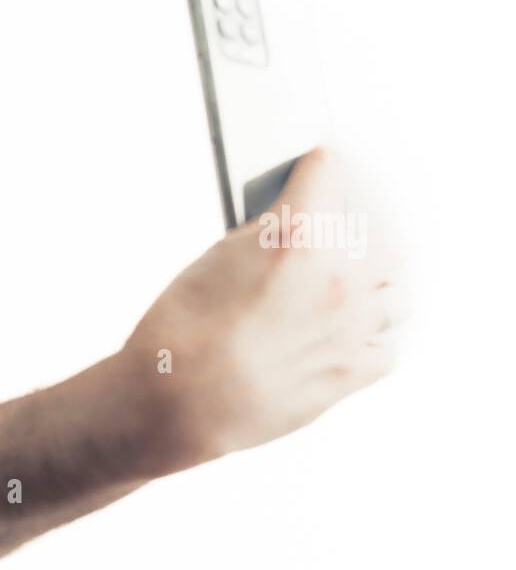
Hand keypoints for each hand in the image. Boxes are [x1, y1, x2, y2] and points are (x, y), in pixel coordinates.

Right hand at [122, 147, 409, 472]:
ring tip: (345, 286)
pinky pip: (388, 346)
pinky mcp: (352, 373)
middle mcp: (340, 277)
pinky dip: (373, 337)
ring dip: (373, 283)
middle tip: (332, 227)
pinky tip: (347, 333)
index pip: (333, 169)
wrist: (175, 403)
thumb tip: (293, 229)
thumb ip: (266, 236)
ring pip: (395, 290)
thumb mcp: (215, 259)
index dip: (316, 166)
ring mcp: (353, 328)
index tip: (316, 167)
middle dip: (356, 222)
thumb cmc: (180, 331)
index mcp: (301, 235)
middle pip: (379, 227)